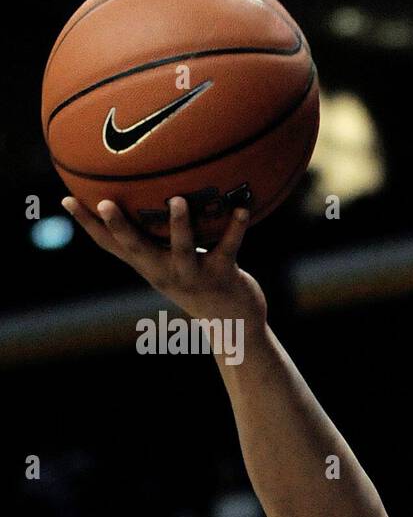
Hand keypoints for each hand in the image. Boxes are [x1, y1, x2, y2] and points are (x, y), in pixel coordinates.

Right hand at [64, 196, 264, 325]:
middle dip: (120, 227)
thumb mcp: (169, 262)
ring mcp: (193, 274)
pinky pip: (229, 247)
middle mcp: (165, 271)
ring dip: (180, 226)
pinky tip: (242, 208)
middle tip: (105, 203)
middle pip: (137, 249)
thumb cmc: (198, 281)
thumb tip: (146, 194)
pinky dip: (236, 228)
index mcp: (148, 265)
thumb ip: (155, 236)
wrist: (232, 322)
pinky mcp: (223, 275)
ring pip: (183, 249)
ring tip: (178, 201)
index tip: (66, 199)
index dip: (88, 225)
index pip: (110, 246)